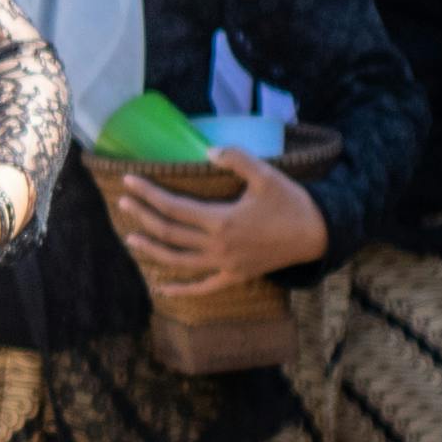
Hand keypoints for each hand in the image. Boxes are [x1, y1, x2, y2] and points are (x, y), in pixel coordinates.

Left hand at [109, 148, 328, 296]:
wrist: (318, 235)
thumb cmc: (291, 202)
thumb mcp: (266, 175)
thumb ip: (237, 159)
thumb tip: (208, 151)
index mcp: (221, 220)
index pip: (173, 208)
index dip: (148, 194)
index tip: (128, 182)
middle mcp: (218, 246)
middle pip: (170, 233)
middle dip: (143, 217)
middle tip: (123, 203)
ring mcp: (225, 265)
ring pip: (179, 261)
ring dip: (152, 251)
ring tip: (131, 240)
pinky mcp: (236, 276)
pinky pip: (203, 287)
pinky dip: (181, 290)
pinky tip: (161, 289)